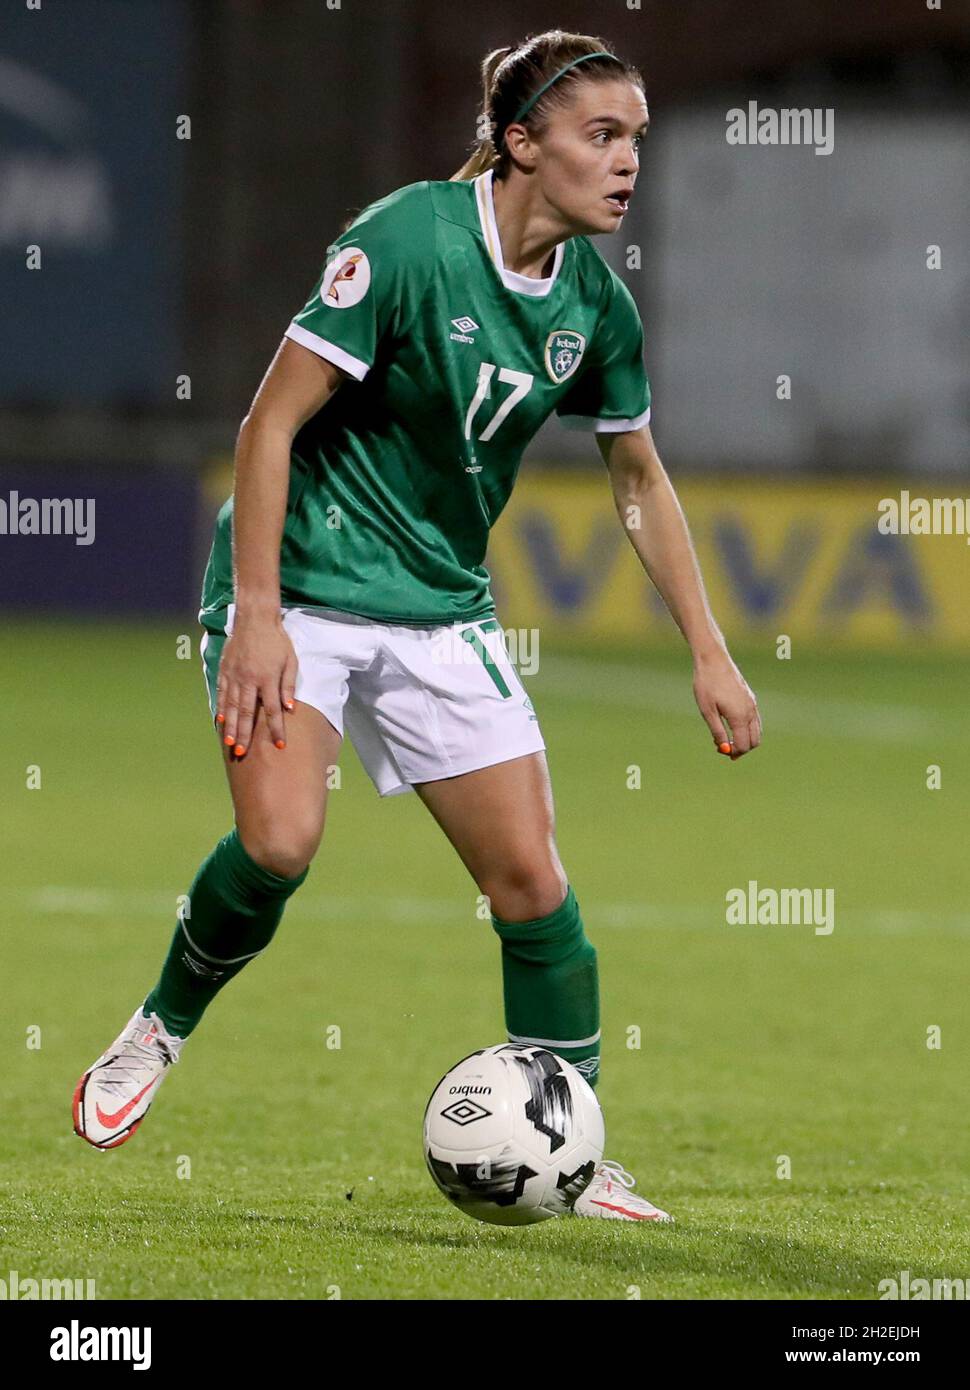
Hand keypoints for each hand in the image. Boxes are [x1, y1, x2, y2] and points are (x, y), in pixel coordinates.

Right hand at [215, 612, 297, 756]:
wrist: (255, 619)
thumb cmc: (277, 640)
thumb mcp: (290, 661)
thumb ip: (288, 685)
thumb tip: (290, 709)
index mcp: (267, 678)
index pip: (273, 710)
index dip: (276, 729)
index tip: (279, 745)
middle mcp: (249, 680)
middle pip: (248, 713)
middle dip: (246, 735)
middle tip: (243, 753)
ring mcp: (234, 676)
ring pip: (233, 707)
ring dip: (232, 727)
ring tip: (230, 744)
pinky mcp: (225, 671)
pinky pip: (223, 694)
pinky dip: (222, 709)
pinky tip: (221, 722)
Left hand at [692, 646, 761, 759]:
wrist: (713, 660)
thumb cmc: (707, 685)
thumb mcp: (707, 711)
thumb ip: (717, 731)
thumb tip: (724, 749)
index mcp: (740, 716)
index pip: (744, 745)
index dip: (733, 752)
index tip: (719, 750)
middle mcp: (750, 711)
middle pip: (754, 741)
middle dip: (741, 749)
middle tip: (724, 748)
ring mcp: (752, 704)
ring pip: (756, 731)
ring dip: (745, 739)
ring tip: (727, 738)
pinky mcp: (750, 698)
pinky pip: (755, 720)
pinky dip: (747, 729)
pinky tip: (731, 725)